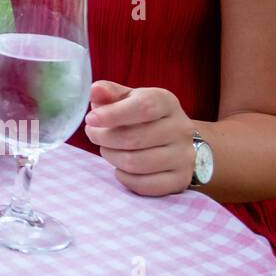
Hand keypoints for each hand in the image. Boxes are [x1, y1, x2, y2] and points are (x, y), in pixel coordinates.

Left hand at [83, 80, 196, 195]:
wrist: (175, 140)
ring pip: (136, 163)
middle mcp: (181, 128)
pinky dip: (125, 178)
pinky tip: (120, 168)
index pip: (143, 107)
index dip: (113, 114)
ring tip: (106, 149)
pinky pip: (145, 185)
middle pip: (134, 138)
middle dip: (104, 138)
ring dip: (111, 157)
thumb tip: (95, 90)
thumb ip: (110, 93)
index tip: (91, 119)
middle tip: (93, 134)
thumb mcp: (128, 98)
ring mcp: (184, 156)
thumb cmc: (143, 116)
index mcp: (167, 102)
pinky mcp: (181, 179)